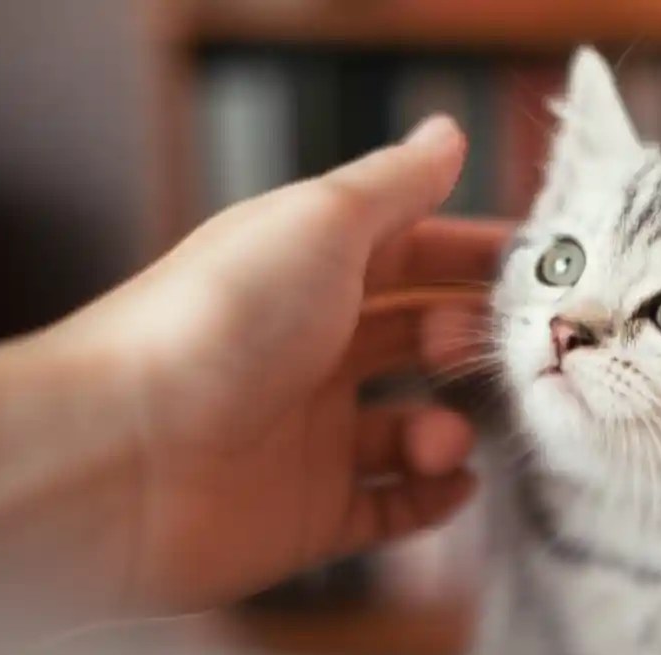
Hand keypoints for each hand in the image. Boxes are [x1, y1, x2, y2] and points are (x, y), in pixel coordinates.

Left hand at [0, 116, 507, 633]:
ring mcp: (310, 435)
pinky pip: (393, 507)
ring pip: (414, 427)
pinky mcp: (310, 513)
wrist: (120, 456)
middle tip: (495, 350)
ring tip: (441, 436)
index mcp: (309, 273)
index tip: (540, 269)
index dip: (474, 256)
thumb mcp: (320, 222)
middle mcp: (311, 349)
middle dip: (470, 342)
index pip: (412, 254)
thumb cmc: (217, 321)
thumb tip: (447, 134)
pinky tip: (448, 480)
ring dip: (450, 428)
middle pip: (419, 339)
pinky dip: (432, 496)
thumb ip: (395, 184)